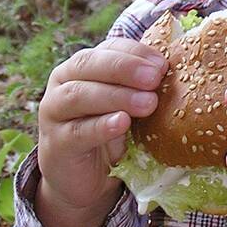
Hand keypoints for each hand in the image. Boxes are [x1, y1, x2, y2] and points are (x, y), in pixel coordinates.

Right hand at [36, 37, 167, 225]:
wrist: (81, 177)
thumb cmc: (107, 132)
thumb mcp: (126, 105)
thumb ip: (140, 87)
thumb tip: (172, 72)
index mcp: (82, 66)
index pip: (107, 48)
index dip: (135, 53)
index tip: (162, 64)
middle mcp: (62, 82)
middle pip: (89, 65)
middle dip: (124, 68)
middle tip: (154, 78)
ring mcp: (54, 112)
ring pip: (79, 95)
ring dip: (117, 96)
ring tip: (148, 103)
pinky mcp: (56, 143)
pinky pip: (77, 131)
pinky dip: (101, 126)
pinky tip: (122, 123)